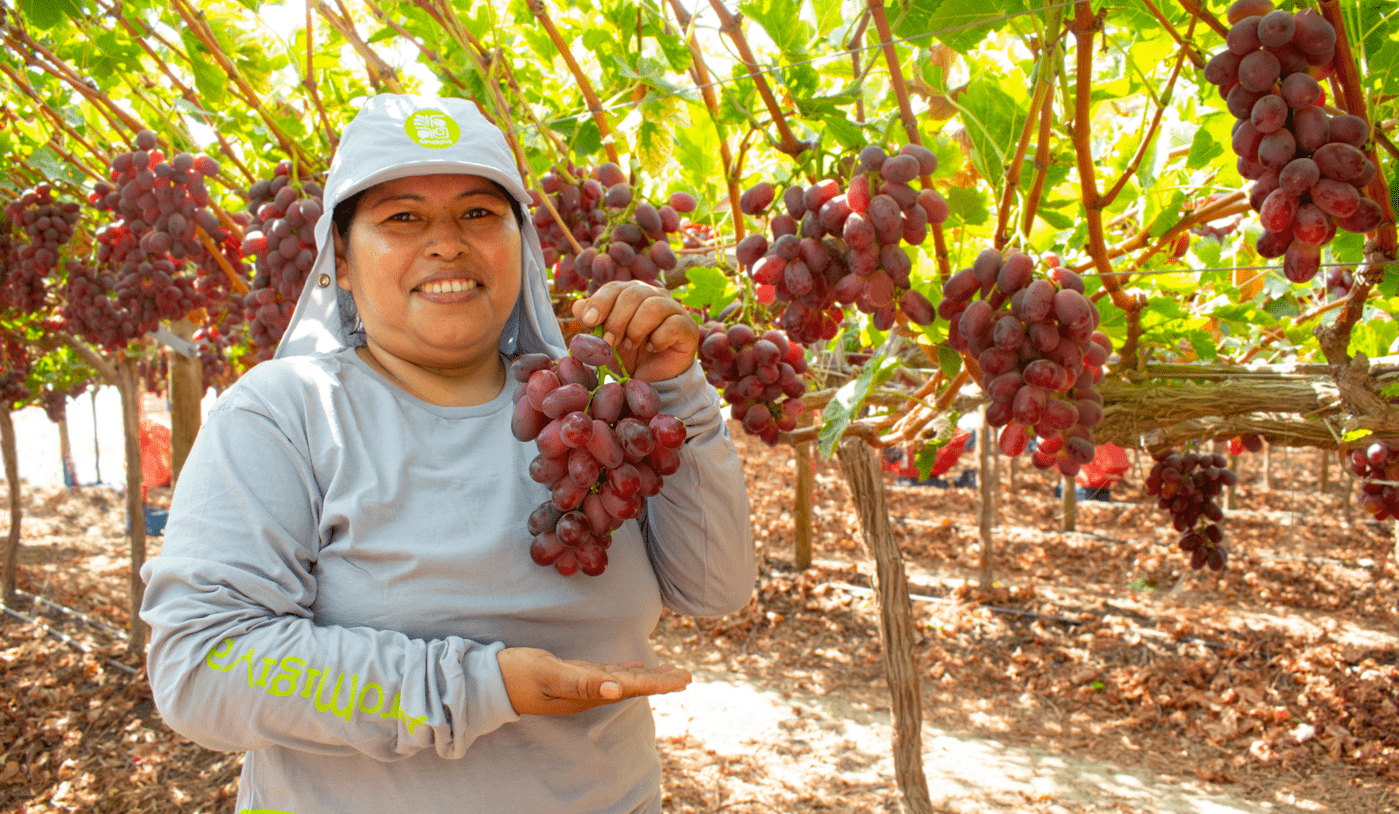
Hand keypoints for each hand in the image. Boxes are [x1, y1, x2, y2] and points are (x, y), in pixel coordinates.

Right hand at [496, 646, 691, 715]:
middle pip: (634, 685)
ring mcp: (582, 684)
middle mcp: (591, 690)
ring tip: (670, 673)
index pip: (633, 687)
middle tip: (687, 676)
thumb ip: (583, 682)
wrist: (494, 681)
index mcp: (590, 691)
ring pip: (623, 680)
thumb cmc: (521, 676)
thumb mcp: (551, 675)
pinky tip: (635, 667)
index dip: (659, 683)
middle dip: (660, 681)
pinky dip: (625, 670)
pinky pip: (608, 674)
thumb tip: (617, 690)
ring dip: (647, 676)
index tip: (683, 680)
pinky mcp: (574, 675)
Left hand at [571, 281, 698, 382]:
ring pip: (653, 306)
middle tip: (610, 342)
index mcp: (631, 293)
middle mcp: (653, 295)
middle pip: (633, 293)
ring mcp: (674, 309)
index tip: (589, 322)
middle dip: (616, 320)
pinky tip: (652, 348)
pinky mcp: (688, 327)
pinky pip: (672, 325)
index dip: (600, 302)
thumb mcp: (605, 340)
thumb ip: (592, 323)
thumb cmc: (629, 355)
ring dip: (636, 329)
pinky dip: (658, 339)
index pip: (615, 287)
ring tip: (631, 345)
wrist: (654, 378)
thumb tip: (576, 305)